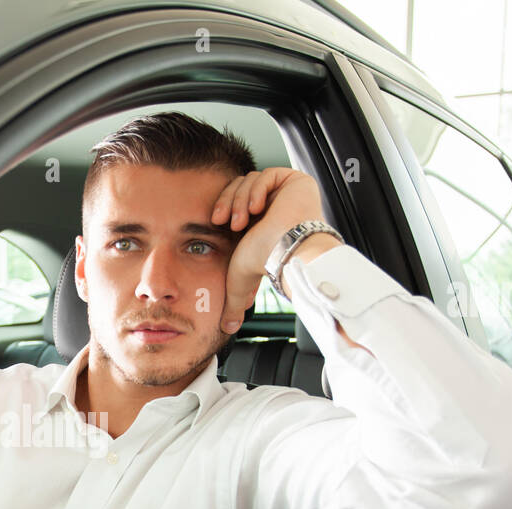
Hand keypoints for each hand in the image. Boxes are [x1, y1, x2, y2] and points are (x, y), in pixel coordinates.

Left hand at [209, 168, 340, 332]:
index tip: (217, 222)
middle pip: (239, 186)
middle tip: (225, 222)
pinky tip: (258, 208)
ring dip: (240, 200)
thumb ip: (234, 302)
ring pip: (250, 180)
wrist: (286, 252)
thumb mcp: (240, 280)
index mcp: (259, 222)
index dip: (224, 208)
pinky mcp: (295, 181)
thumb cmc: (268, 263)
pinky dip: (257, 189)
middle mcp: (272, 206)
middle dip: (229, 203)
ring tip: (243, 221)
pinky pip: (266, 175)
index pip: (234, 201)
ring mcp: (284, 193)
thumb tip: (227, 330)